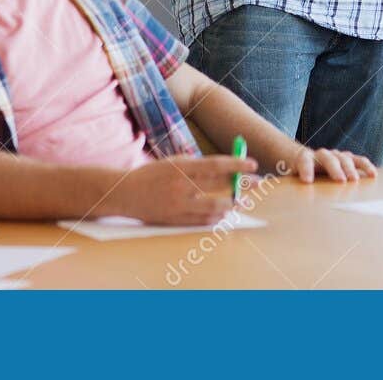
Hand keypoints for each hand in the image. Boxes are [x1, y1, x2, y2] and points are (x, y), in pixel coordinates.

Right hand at [99, 155, 256, 225]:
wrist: (124, 194)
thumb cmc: (151, 175)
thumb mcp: (172, 161)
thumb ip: (195, 163)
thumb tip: (224, 165)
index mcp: (181, 167)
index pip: (216, 165)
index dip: (237, 164)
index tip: (253, 164)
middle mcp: (181, 186)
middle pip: (219, 187)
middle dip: (241, 185)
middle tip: (257, 184)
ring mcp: (178, 205)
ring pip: (214, 207)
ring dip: (232, 204)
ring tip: (243, 201)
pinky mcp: (174, 220)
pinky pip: (201, 221)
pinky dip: (216, 217)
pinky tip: (225, 213)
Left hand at [281, 146, 377, 183]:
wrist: (306, 162)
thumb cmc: (299, 177)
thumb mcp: (291, 182)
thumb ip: (290, 188)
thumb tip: (282, 202)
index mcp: (304, 158)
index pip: (304, 160)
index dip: (306, 169)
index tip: (307, 181)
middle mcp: (321, 154)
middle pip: (327, 158)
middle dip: (334, 169)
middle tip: (340, 181)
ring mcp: (335, 155)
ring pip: (344, 158)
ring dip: (350, 168)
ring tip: (355, 180)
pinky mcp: (348, 159)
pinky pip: (358, 160)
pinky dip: (366, 166)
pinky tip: (373, 175)